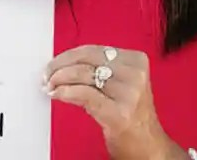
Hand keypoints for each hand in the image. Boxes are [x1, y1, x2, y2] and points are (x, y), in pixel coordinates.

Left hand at [45, 45, 182, 159]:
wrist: (149, 146)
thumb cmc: (132, 116)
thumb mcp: (120, 84)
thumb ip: (99, 70)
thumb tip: (64, 64)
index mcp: (136, 61)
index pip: (93, 50)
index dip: (69, 55)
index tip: (55, 62)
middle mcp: (135, 74)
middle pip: (87, 59)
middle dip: (61, 65)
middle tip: (47, 74)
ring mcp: (129, 93)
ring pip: (83, 74)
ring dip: (59, 79)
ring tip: (50, 85)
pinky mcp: (119, 113)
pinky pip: (85, 94)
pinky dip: (66, 92)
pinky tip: (58, 94)